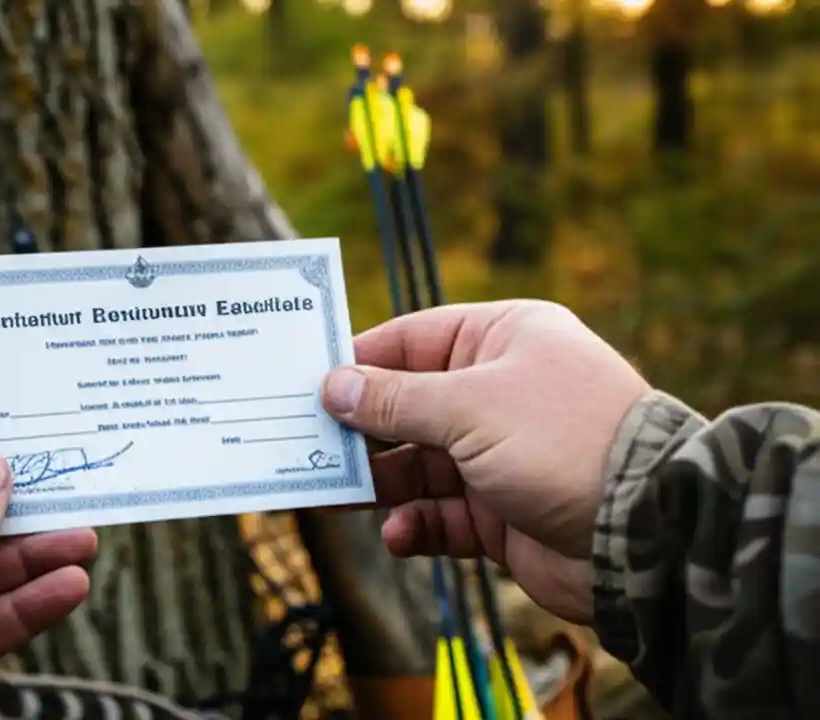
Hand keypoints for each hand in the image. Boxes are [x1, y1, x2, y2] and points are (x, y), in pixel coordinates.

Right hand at [322, 300, 649, 622]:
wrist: (647, 534)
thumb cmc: (562, 443)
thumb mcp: (469, 408)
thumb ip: (394, 400)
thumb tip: (333, 385)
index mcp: (501, 340)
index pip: (410, 341)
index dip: (356, 362)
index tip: (303, 383)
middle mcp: (499, 392)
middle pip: (406, 407)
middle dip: (358, 431)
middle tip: (302, 446)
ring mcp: (500, 454)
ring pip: (416, 465)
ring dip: (377, 485)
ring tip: (330, 499)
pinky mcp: (502, 512)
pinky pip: (441, 514)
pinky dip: (416, 524)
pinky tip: (398, 534)